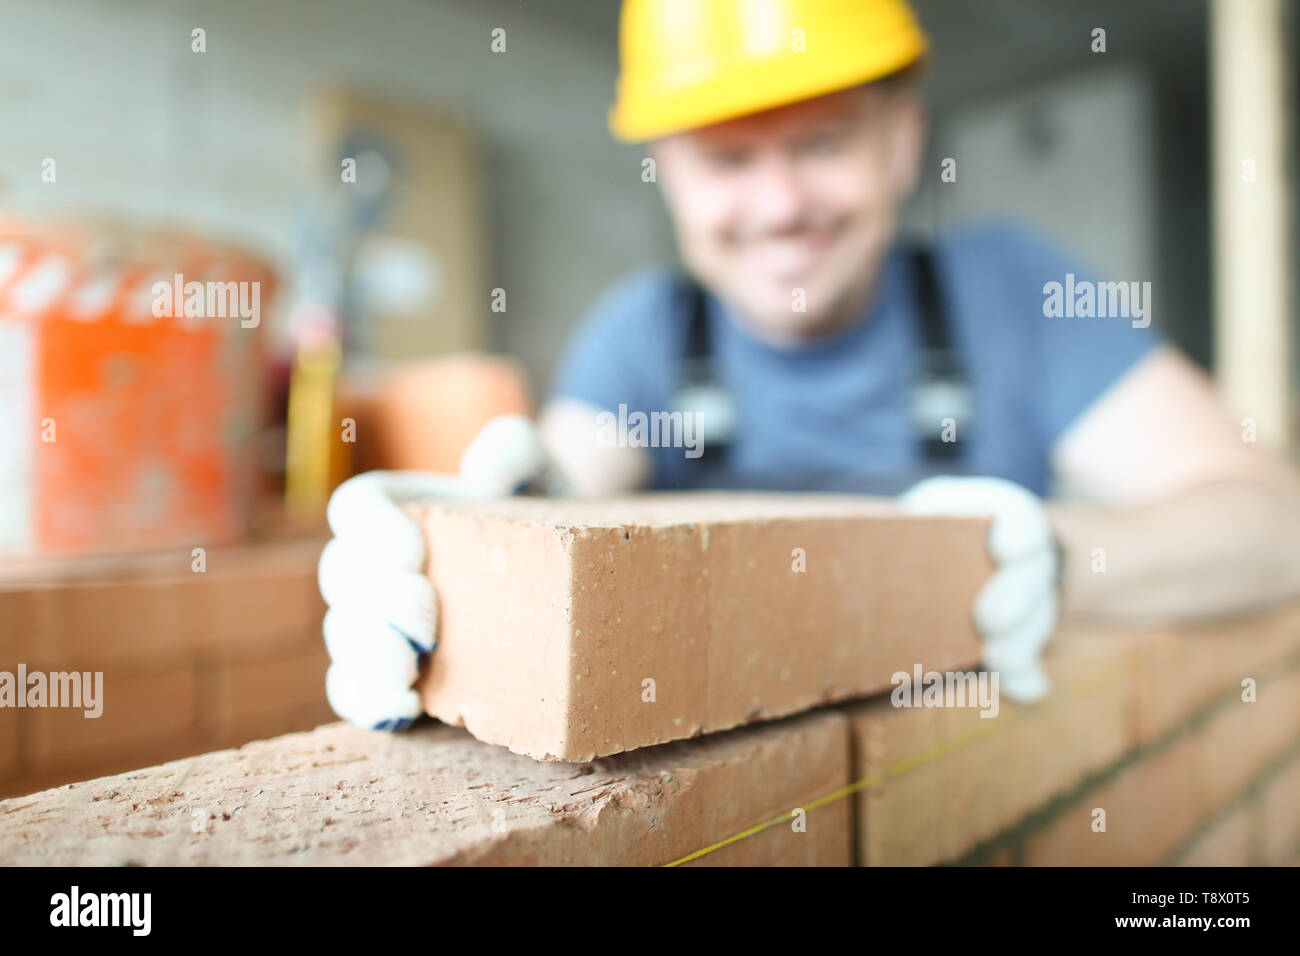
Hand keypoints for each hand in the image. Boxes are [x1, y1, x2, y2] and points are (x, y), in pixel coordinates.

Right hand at [318, 415, 547, 729]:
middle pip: (342, 575)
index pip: (355, 506)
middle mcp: (379, 564)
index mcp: (401, 508)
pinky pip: (353, 691)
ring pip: (342, 636)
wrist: (578, 579)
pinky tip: (404, 709)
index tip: (415, 552)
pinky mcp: (393, 674)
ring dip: (367, 654)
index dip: (370, 529)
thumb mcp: (542, 473)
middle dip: (377, 599)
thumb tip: (479, 472)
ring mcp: (381, 622)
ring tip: (410, 667)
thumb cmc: (547, 515)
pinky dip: (366, 703)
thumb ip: (515, 448)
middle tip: (430, 619)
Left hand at [900, 476, 1059, 701]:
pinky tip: (1020, 689)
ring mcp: (1032, 604)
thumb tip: (871, 540)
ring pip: (1034, 623)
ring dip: (1018, 644)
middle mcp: (1028, 562)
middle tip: (988, 618)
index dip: (1019, 534)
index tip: (1004, 548)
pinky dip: (1023, 677)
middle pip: (1032, 579)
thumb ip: (915, 521)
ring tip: (997, 658)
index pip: (1022, 521)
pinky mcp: (1020, 641)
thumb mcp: (931, 507)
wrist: (971, 547)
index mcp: (1005, 519)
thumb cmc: (939, 526)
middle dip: (1014, 599)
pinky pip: (1030, 661)